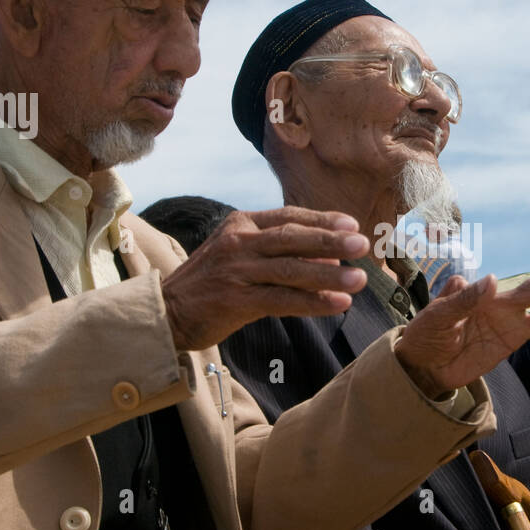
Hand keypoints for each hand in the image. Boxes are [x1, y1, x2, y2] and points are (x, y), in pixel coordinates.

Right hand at [161, 208, 368, 350]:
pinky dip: (313, 302)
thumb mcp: (239, 255)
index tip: (352, 224)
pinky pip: (283, 299)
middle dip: (331, 240)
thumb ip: (278, 252)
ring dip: (329, 275)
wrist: (167, 312)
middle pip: (293, 238)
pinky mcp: (235, 300)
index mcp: (240, 224)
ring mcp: (236, 271)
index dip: (322, 220)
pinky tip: (337, 304)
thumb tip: (331, 257)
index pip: (288, 216)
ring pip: (292, 269)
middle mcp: (238, 242)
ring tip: (359, 280)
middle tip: (363, 244)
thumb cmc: (211, 284)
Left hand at [394, 270, 529, 398]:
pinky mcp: (514, 338)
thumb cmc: (424, 335)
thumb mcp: (436, 316)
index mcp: (483, 292)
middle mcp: (501, 302)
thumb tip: (491, 280)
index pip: (512, 281)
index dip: (521, 280)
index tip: (512, 289)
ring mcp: (510, 320)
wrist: (422, 365)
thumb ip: (462, 300)